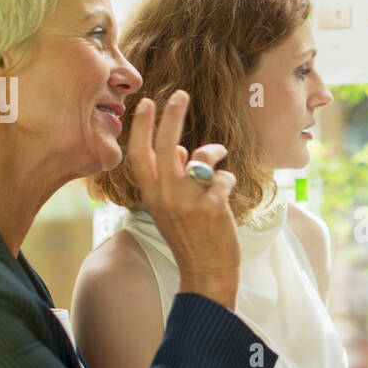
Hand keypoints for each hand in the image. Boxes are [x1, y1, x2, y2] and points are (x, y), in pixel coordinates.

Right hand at [126, 89, 239, 307]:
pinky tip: (227, 192)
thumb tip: (177, 148)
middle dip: (172, 115)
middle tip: (181, 94)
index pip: (139, 154)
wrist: (206, 273)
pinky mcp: (212, 208)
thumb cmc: (191, 238)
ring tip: (220, 152)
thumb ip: (170, 179)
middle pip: (165, 146)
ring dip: (213, 150)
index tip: (147, 102)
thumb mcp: (171, 210)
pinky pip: (223, 177)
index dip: (141, 127)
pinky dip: (228, 179)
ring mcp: (188, 202)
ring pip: (200, 158)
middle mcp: (165, 197)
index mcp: (152, 196)